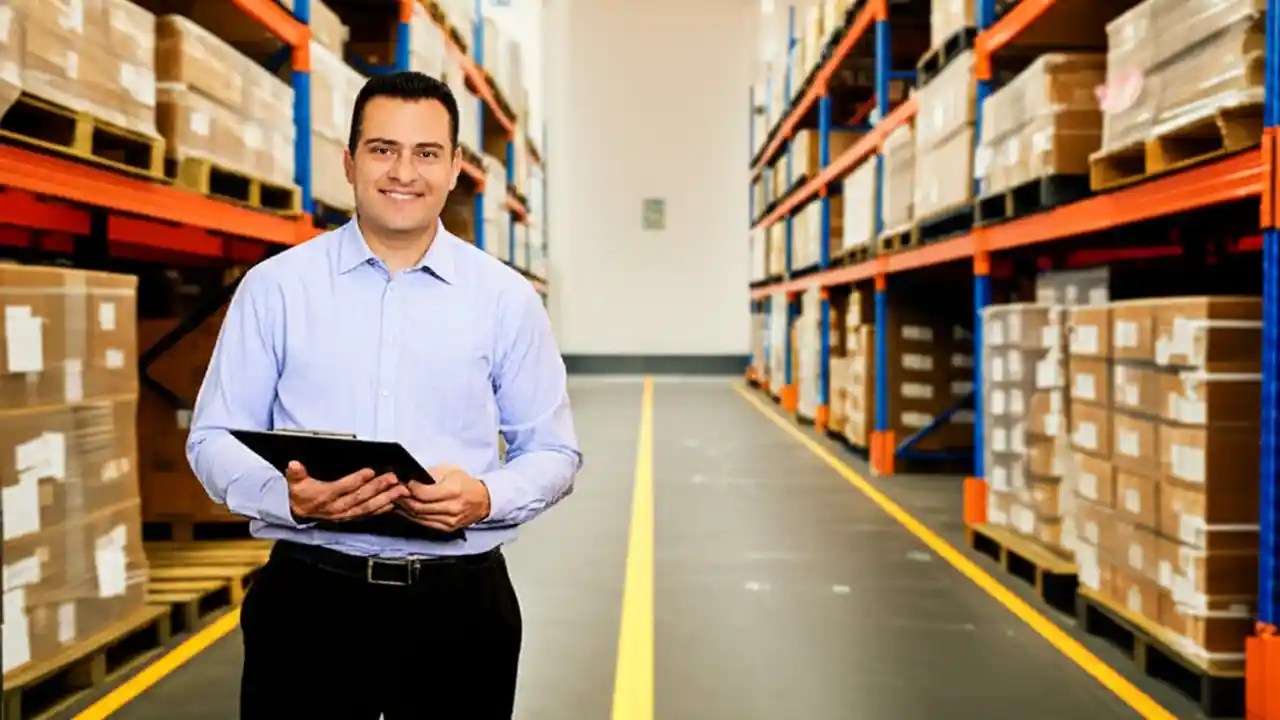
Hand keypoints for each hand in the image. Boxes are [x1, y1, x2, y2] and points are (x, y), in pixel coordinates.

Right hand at [285, 461, 409, 522]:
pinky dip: (382, 508)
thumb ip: (295, 473)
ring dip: (385, 499)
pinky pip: (369, 514)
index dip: (356, 480)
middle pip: (360, 497)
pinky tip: (394, 502)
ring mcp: (345, 514)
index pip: (342, 488)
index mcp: (324, 497)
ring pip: (368, 507)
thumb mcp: (294, 482)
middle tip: (393, 478)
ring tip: (400, 490)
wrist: (298, 512)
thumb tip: (293, 465)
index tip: (370, 471)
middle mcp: (336, 508)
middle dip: (378, 488)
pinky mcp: (351, 517)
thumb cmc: (300, 493)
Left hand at [393, 464, 490, 531]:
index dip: (409, 489)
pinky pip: (424, 523)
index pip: (423, 494)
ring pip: (419, 517)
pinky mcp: (447, 528)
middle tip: (394, 492)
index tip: (403, 482)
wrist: (482, 500)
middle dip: (403, 500)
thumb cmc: (464, 483)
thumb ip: (429, 475)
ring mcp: (449, 521)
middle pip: (419, 507)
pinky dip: (412, 517)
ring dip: (405, 509)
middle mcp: (452, 508)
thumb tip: (410, 478)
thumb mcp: (449, 471)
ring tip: (397, 500)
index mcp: (453, 491)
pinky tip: (406, 510)